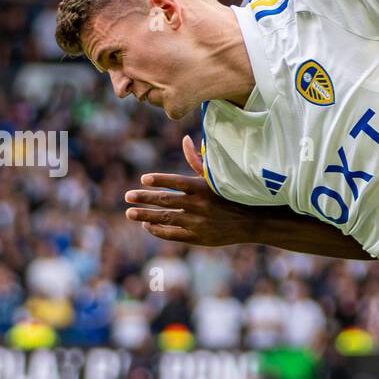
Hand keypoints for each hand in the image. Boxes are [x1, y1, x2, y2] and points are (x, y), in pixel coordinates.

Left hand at [124, 136, 255, 245]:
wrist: (251, 222)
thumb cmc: (231, 195)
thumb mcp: (216, 177)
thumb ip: (197, 160)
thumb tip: (185, 140)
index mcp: (204, 188)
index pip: (177, 182)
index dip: (160, 180)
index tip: (143, 179)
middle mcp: (199, 205)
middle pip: (165, 200)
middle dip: (144, 198)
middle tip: (127, 196)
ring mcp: (197, 223)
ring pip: (165, 218)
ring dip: (145, 215)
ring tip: (130, 212)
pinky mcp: (197, 237)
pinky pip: (172, 234)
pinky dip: (157, 230)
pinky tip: (146, 225)